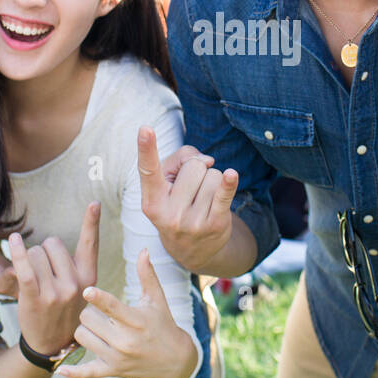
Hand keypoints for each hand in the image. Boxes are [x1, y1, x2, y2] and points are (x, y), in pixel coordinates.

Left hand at [9, 201, 100, 354]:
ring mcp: (55, 292)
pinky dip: (17, 251)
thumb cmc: (64, 310)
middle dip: (44, 252)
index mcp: (89, 278)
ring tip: (35, 281)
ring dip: (29, 261)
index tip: (94, 203)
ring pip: (36, 254)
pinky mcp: (35, 298)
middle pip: (53, 244)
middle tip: (45, 273)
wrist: (50, 344)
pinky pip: (25, 267)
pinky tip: (13, 241)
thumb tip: (53, 241)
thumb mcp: (81, 290)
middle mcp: (75, 283)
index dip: (92, 222)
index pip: (90, 244)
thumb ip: (75, 267)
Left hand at [56, 249, 198, 377]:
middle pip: (88, 319)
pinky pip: (86, 372)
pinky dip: (73, 371)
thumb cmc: (163, 324)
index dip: (98, 298)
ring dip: (84, 330)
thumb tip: (144, 249)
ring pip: (82, 337)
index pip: (113, 307)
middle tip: (96, 312)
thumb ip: (147, 274)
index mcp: (136, 321)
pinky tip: (60, 368)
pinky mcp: (112, 371)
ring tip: (94, 327)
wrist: (174, 360)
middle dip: (88, 311)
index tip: (87, 290)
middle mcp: (125, 341)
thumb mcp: (157, 300)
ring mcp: (117, 358)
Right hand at [137, 125, 237, 271]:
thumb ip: (182, 159)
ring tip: (204, 200)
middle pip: (194, 167)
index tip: (145, 128)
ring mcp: (192, 221)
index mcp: (151, 201)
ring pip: (213, 175)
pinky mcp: (214, 224)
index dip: (146, 148)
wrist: (193, 250)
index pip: (148, 170)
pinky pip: (224, 194)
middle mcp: (169, 213)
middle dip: (198, 172)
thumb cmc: (178, 205)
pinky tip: (232, 175)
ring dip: (214, 181)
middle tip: (192, 191)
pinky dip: (229, 183)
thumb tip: (207, 161)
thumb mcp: (169, 185)